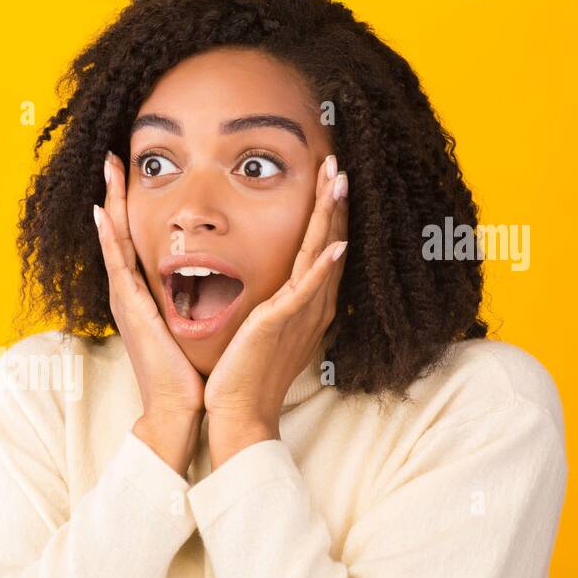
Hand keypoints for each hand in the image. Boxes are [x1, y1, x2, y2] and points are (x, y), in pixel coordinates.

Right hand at [95, 149, 203, 474]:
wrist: (177, 407)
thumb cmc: (188, 372)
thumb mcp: (191, 327)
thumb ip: (194, 304)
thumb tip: (211, 286)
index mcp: (143, 295)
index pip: (134, 240)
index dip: (132, 207)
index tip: (131, 174)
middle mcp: (128, 292)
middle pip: (118, 231)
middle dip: (115, 193)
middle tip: (111, 157)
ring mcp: (124, 298)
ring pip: (114, 239)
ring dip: (112, 201)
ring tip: (109, 168)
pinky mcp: (130, 307)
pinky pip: (118, 263)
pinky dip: (110, 235)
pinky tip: (106, 210)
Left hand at [203, 154, 348, 467]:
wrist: (239, 414)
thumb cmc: (244, 376)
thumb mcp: (258, 329)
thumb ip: (266, 303)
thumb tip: (263, 285)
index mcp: (303, 305)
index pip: (319, 248)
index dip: (325, 213)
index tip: (326, 179)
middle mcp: (309, 306)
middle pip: (328, 242)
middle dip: (332, 202)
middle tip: (336, 163)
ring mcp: (299, 315)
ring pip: (320, 255)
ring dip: (331, 217)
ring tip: (337, 180)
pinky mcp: (281, 325)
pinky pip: (306, 291)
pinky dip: (322, 267)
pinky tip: (335, 244)